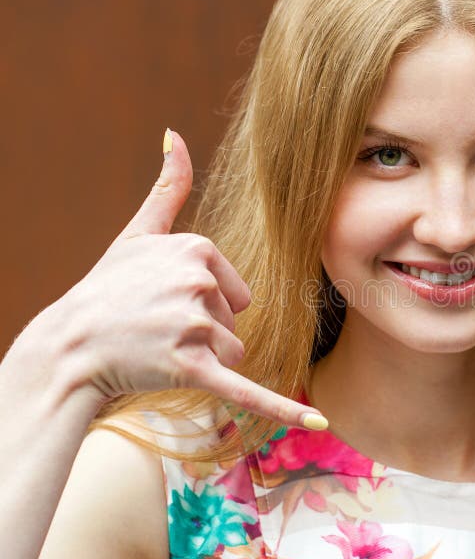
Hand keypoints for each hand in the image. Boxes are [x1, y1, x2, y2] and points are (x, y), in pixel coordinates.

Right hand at [53, 129, 326, 429]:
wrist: (70, 346)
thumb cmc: (107, 290)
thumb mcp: (138, 233)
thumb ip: (167, 188)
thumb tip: (177, 135)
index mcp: (197, 248)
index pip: (236, 289)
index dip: (205, 303)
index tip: (164, 301)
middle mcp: (198, 282)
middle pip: (236, 321)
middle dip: (205, 332)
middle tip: (156, 329)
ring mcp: (194, 326)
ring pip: (234, 353)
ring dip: (204, 361)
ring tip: (158, 352)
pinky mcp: (193, 369)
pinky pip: (249, 390)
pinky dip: (285, 408)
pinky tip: (321, 423)